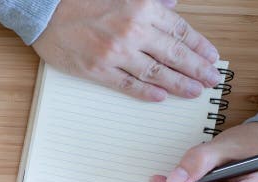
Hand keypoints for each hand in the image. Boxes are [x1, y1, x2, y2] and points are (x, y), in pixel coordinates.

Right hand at [32, 0, 221, 100]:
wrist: (46, 12)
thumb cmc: (81, 0)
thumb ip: (151, 0)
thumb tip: (172, 6)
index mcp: (142, 8)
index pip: (180, 31)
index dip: (199, 46)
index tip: (211, 57)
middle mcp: (133, 31)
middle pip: (174, 54)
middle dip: (196, 68)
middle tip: (211, 80)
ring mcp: (116, 53)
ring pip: (156, 73)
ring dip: (178, 84)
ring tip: (194, 91)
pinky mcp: (98, 70)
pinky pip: (128, 84)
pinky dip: (146, 91)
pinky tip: (161, 97)